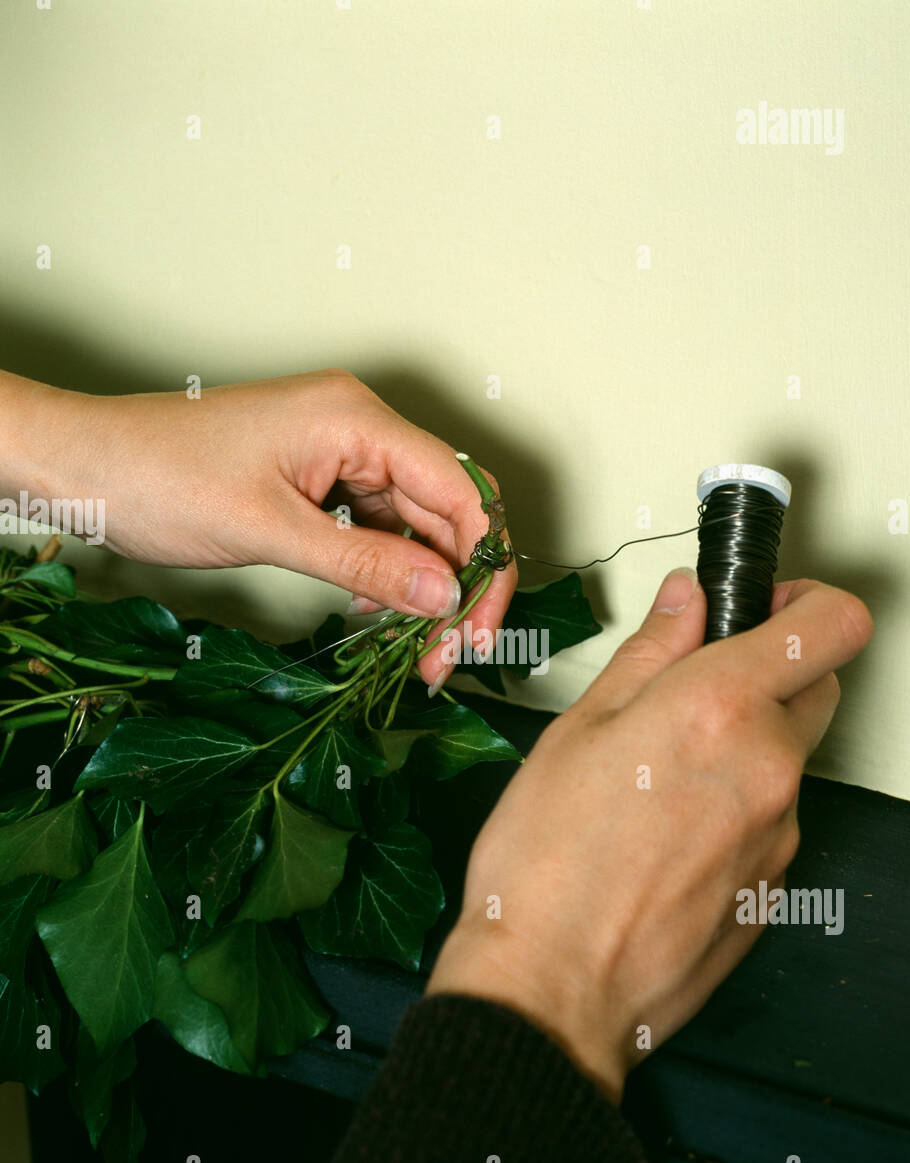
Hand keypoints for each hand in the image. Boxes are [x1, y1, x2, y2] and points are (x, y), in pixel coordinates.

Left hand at [0, 368, 516, 687]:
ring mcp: (338, 452)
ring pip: (413, 525)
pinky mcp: (317, 478)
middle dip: (454, 585)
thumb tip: (442, 594)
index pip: (458, 489)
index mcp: (355, 418)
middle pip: (444, 509)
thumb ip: (365, 563)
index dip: (481, 562)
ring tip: (412, 647)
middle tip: (446, 655)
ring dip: (420, 586)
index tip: (476, 627)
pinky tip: (372, 611)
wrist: (85, 466)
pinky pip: (376, 527)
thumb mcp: (270, 531)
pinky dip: (383, 572)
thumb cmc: (158, 476)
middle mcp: (357, 427)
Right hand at [426, 568, 873, 1103]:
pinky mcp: (774, 886)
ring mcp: (781, 833)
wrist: (554, 988)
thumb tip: (687, 601)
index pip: (832, 625)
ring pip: (790, 760)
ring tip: (661, 782)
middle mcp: (769, 768)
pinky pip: (774, 822)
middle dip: (776, 671)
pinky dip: (739, 811)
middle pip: (822, 686)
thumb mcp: (578, 730)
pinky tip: (669, 837)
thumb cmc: (544, 863)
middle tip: (701, 689)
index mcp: (719, 709)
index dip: (809, 602)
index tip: (766, 608)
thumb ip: (649, 654)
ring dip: (749, 748)